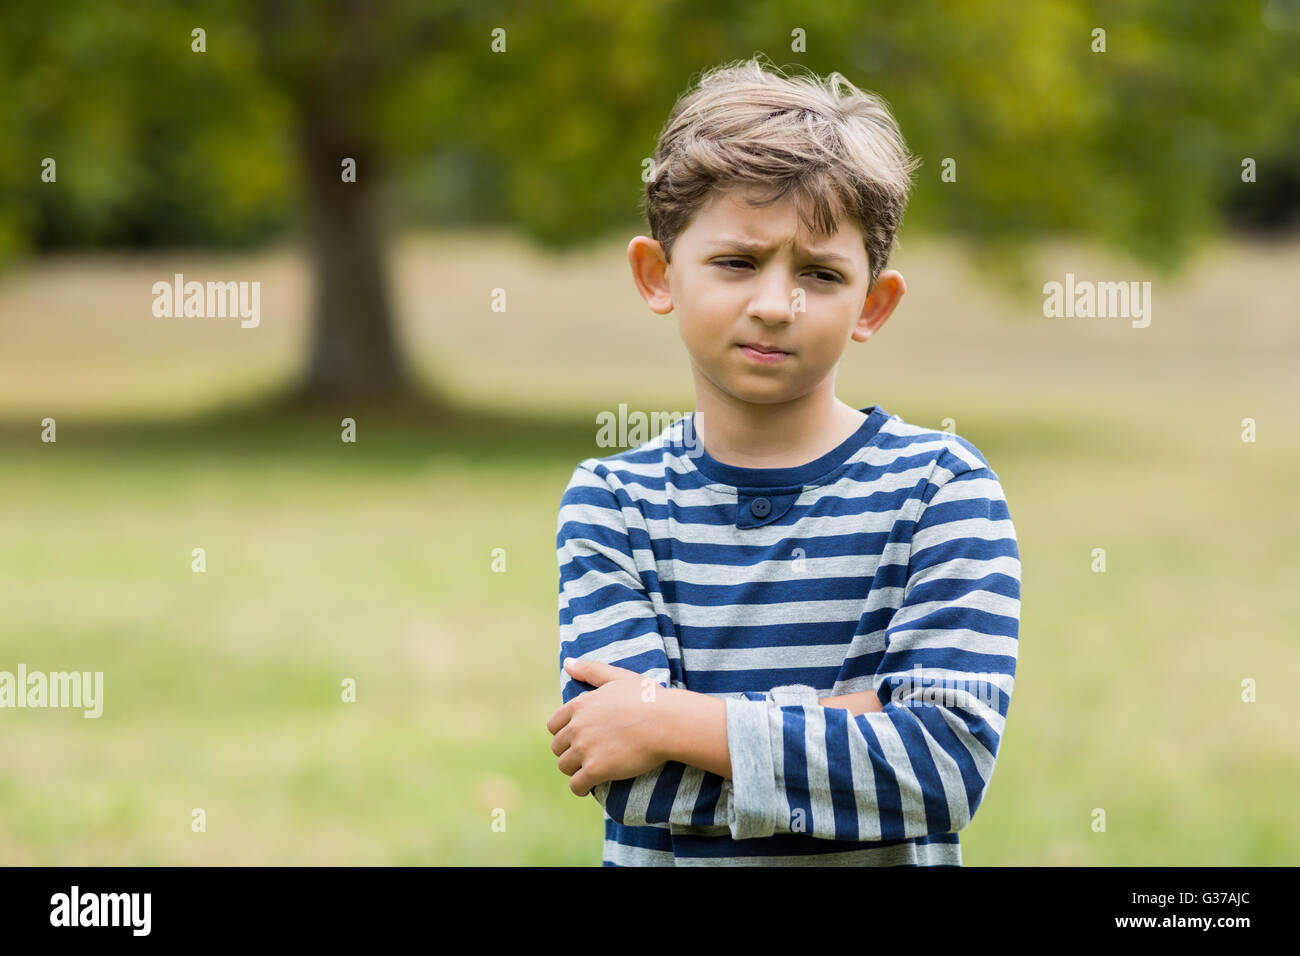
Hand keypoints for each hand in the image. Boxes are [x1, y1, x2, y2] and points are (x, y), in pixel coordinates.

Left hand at [546, 659, 669, 796]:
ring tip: (588, 772)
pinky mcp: (595, 770)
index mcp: (580, 705)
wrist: (666, 722)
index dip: (564, 733)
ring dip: (575, 770)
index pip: (553, 725)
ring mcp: (585, 749)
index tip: (577, 739)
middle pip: (557, 747)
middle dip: (569, 752)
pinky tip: (589, 788)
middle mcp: (577, 727)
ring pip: (564, 767)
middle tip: (586, 756)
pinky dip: (581, 788)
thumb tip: (567, 663)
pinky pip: (577, 785)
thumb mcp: (618, 677)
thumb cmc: (647, 698)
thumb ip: (590, 670)